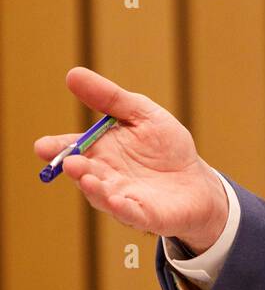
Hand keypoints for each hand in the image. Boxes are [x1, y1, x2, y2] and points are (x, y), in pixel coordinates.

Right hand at [33, 66, 228, 253]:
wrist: (197, 180)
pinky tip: (116, 201)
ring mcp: (124, 197)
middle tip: (69, 162)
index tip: (42, 146)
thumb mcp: (141, 113)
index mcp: (101, 151)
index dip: (57, 148)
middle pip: (85, 173)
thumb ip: (109, 98)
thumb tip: (72, 74)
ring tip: (86, 177)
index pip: (73, 149)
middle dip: (76, 168)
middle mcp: (106, 177)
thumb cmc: (166, 147)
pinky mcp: (146, 215)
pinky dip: (122, 208)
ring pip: (103, 196)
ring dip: (94, 189)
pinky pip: (131, 213)